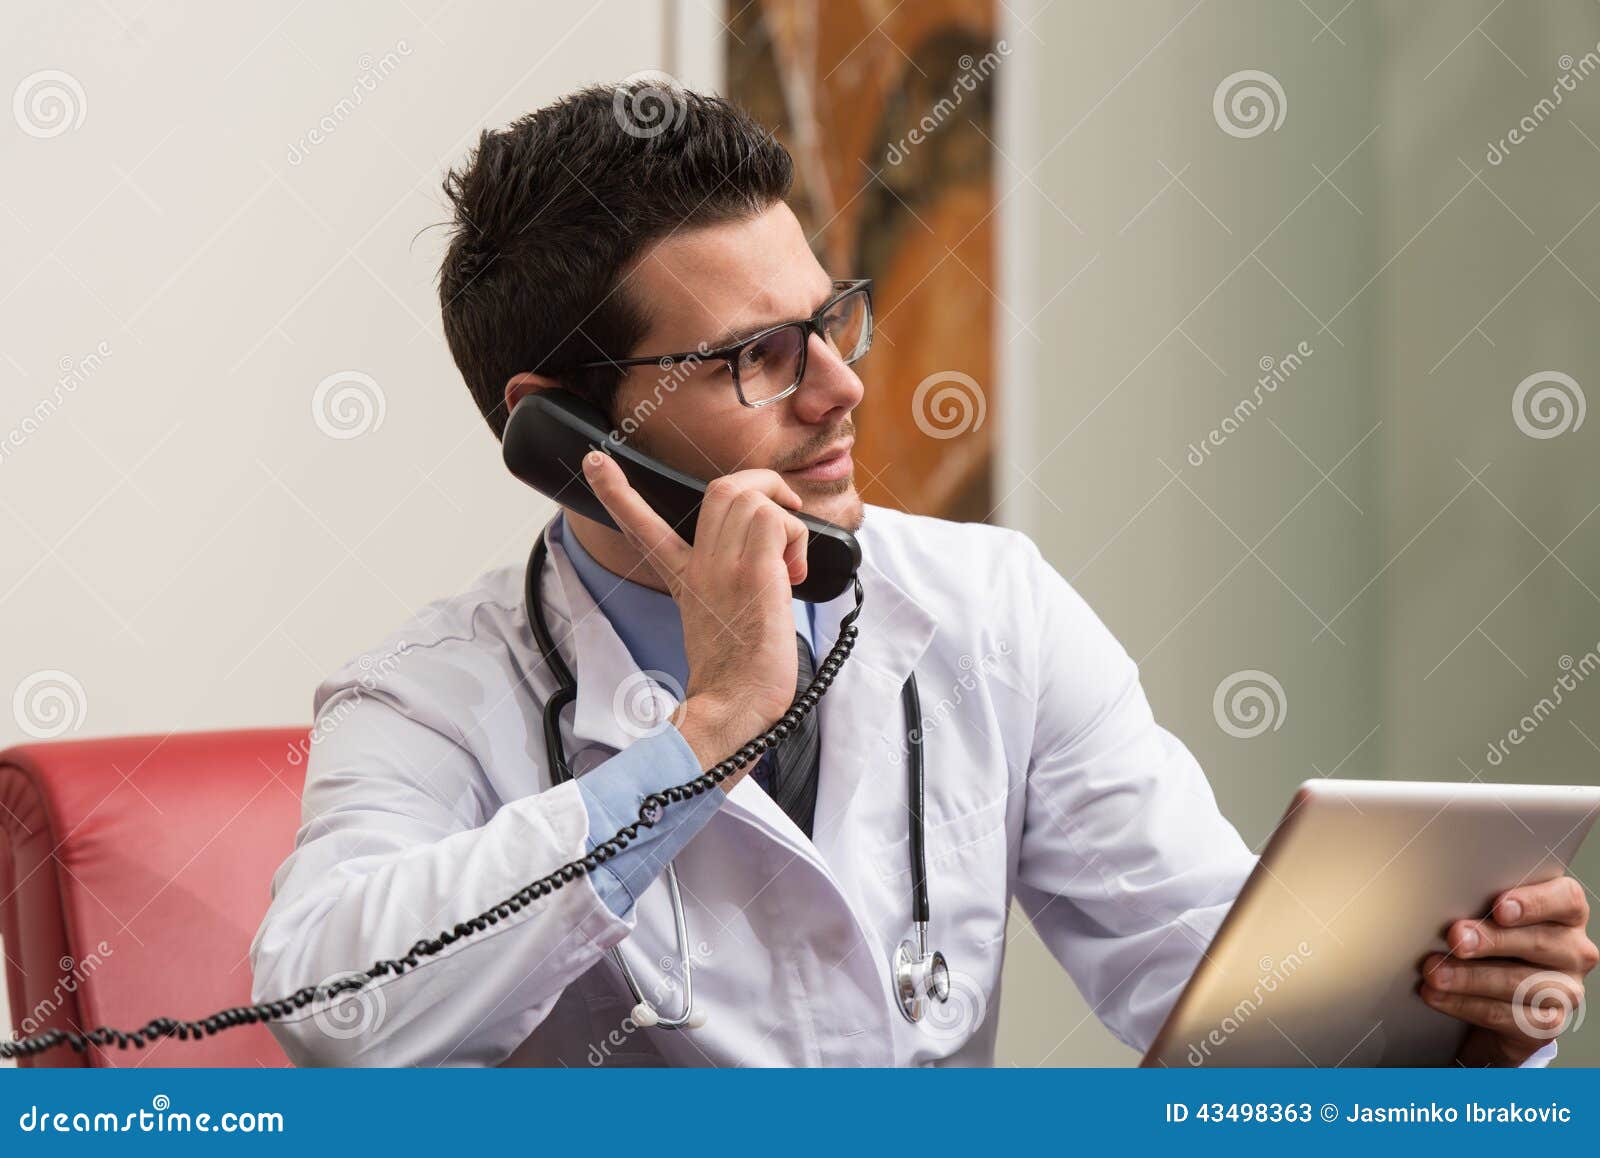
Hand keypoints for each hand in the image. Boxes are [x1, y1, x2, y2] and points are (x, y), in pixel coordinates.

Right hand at [581, 451, 807, 784]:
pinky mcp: (754, 574)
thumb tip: (776, 571)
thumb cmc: (739, 677)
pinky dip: (797, 537)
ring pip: (754, 498)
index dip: (618, 492)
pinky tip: (795, 574)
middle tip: (787, 514)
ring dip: (788, 520)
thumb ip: (729, 589)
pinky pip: (778, 521)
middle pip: (723, 487)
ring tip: (791, 563)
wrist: (735, 706)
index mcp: (685, 577)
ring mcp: (725, 566)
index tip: (595, 462)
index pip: (643, 525)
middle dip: (764, 484)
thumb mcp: (718, 625)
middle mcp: (700, 566)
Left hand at [1419, 876, 1596, 1065]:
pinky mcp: (1547, 1024)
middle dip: (1491, 940)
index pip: (1566, 900)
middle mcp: (1574, 951)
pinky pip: (1507, 1016)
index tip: (1499, 907)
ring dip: (1471, 978)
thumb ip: (1481, 905)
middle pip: (1539, 942)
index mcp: (1567, 912)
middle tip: (1455, 938)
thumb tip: (1444, 904)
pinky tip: (1439, 996)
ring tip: (1434, 973)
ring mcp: (1566, 990)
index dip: (1534, 903)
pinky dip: (1466, 1005)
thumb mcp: (1489, 914)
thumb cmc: (1492, 941)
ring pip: (1520, 983)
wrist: (1493, 993)